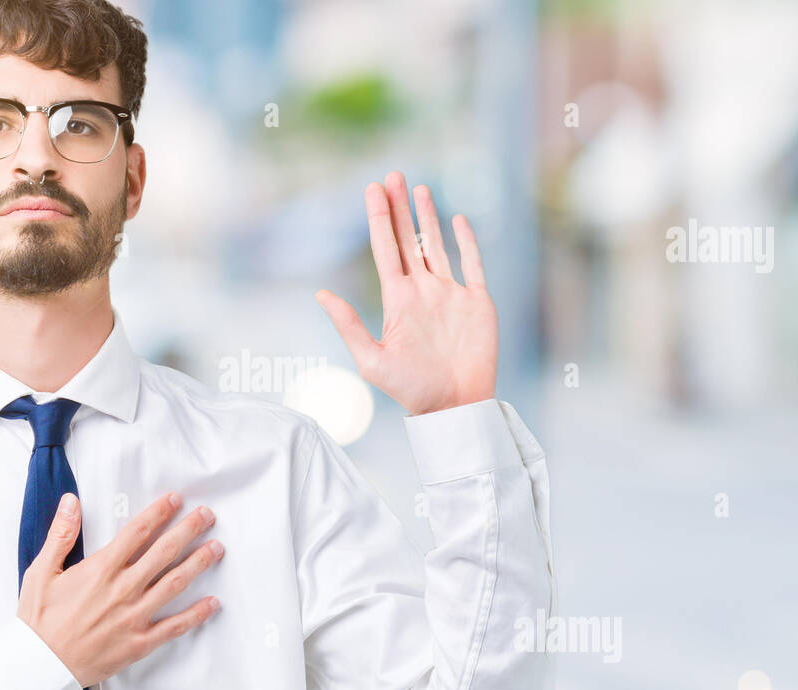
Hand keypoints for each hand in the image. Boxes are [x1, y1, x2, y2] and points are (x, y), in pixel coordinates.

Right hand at [17, 490, 222, 687]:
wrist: (39, 666)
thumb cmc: (38, 620)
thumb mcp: (41, 571)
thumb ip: (60, 534)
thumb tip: (71, 501)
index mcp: (100, 570)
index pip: (137, 532)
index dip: (158, 513)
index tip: (175, 499)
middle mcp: (122, 589)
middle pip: (163, 552)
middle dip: (188, 530)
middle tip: (207, 515)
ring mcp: (133, 617)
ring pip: (174, 584)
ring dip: (198, 563)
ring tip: (217, 548)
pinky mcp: (139, 642)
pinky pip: (174, 627)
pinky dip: (195, 614)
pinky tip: (213, 603)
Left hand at [314, 171, 498, 415]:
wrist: (454, 406)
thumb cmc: (411, 389)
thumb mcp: (371, 360)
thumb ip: (348, 325)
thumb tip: (320, 294)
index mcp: (397, 301)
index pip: (385, 250)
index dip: (378, 219)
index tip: (371, 189)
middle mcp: (422, 292)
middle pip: (408, 240)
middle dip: (399, 208)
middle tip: (392, 176)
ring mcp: (450, 295)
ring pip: (436, 246)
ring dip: (427, 218)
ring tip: (418, 189)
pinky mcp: (476, 302)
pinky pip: (472, 264)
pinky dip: (467, 241)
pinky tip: (458, 219)